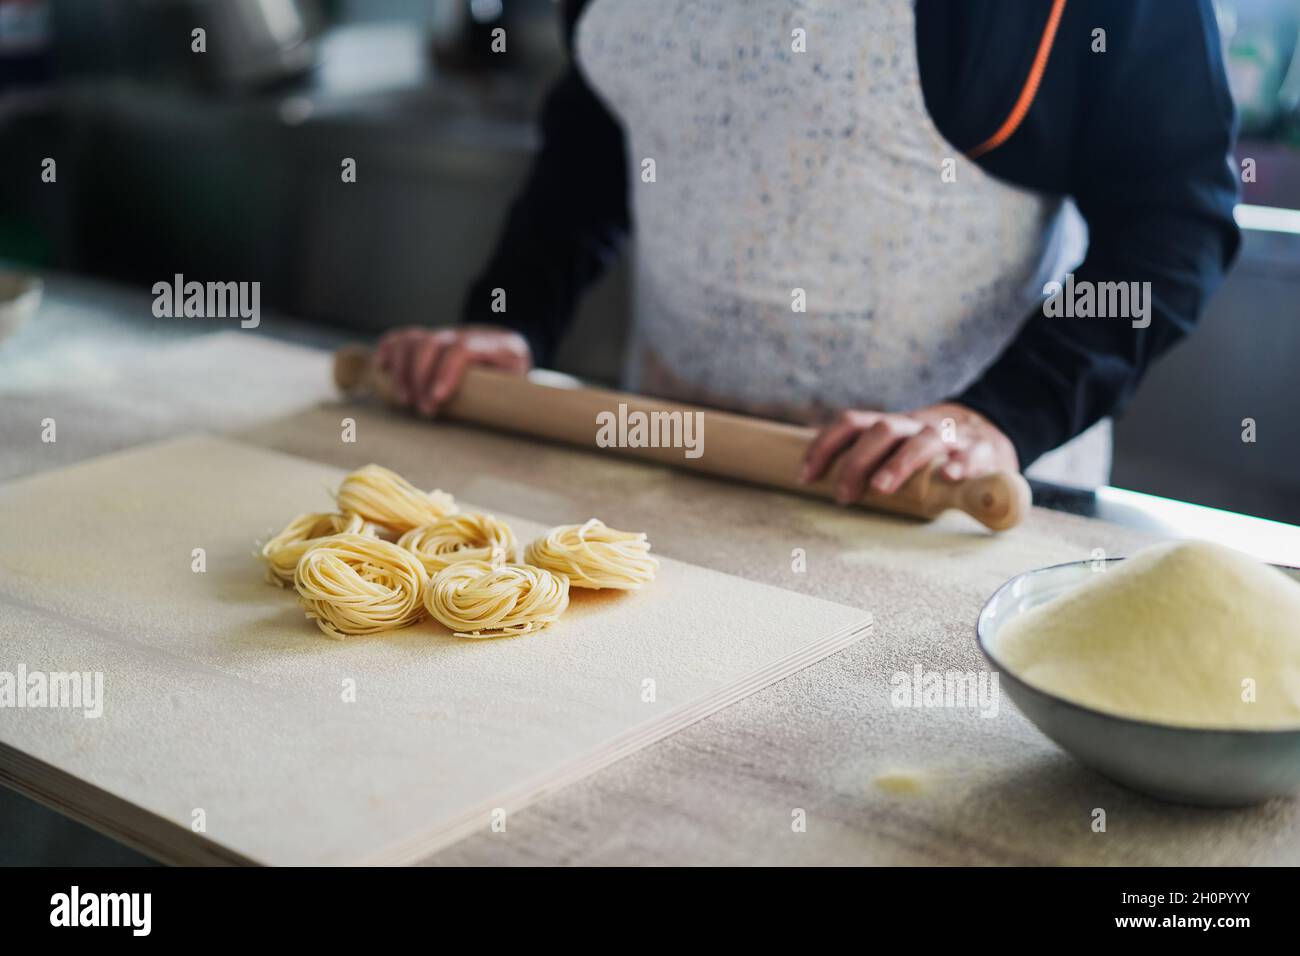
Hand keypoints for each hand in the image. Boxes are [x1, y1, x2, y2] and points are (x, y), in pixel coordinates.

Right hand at [374, 325, 531, 415]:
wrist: (506, 353)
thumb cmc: (512, 376)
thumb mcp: (521, 382)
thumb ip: (511, 391)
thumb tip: (500, 410)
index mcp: (490, 343)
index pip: (461, 348)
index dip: (445, 372)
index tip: (438, 398)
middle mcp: (461, 333)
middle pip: (430, 343)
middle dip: (420, 378)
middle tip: (424, 410)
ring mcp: (441, 334)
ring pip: (411, 340)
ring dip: (401, 371)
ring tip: (405, 401)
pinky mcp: (426, 340)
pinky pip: (399, 337)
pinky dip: (386, 349)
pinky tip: (382, 369)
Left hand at [800, 402, 1018, 503]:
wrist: (987, 434)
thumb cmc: (926, 450)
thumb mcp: (892, 446)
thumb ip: (861, 459)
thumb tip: (809, 480)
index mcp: (889, 425)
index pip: (850, 423)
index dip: (824, 446)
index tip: (806, 478)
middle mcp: (915, 425)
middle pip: (883, 429)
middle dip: (858, 461)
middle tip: (843, 496)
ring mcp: (949, 436)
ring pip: (924, 440)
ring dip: (900, 463)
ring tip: (882, 488)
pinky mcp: (981, 451)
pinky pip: (971, 454)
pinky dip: (960, 464)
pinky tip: (947, 477)